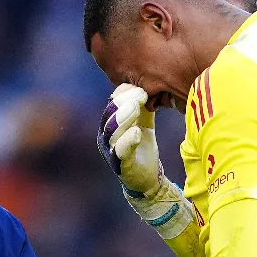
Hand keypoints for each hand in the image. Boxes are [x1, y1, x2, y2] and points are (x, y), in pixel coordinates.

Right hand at [98, 83, 164, 197]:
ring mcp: (111, 151)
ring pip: (111, 132)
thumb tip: (150, 80)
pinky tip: (137, 132)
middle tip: (140, 94)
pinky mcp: (121, 166)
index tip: (142, 87)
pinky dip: (127, 141)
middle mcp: (107, 135)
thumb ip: (143, 103)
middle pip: (109, 114)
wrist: (147, 176)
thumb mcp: (143, 120)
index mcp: (111, 122)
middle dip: (123, 102)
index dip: (124, 92)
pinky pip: (120, 152)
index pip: (113, 102)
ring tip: (136, 107)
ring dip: (123, 118)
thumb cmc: (142, 145)